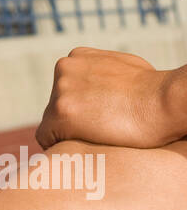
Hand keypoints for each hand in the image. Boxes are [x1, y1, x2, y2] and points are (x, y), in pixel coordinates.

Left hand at [35, 47, 178, 149]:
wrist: (164, 100)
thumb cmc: (153, 89)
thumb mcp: (123, 67)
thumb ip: (102, 73)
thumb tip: (100, 85)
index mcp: (77, 57)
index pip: (63, 91)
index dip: (78, 111)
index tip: (93, 124)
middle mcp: (64, 69)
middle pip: (54, 105)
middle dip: (72, 121)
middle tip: (95, 136)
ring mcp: (60, 91)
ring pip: (50, 122)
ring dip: (67, 134)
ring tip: (94, 143)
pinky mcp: (61, 114)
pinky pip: (46, 138)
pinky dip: (59, 146)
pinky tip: (80, 152)